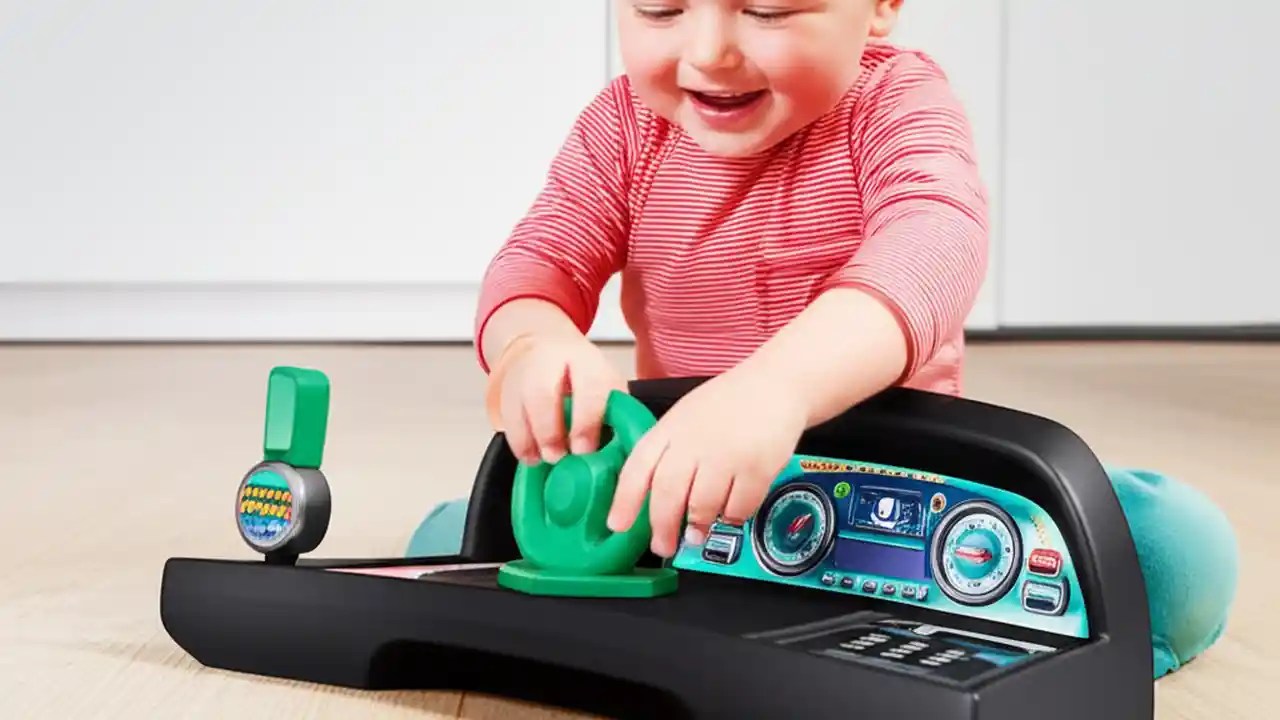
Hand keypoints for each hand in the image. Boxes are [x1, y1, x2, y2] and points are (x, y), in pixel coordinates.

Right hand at [493, 332, 625, 465]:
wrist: (543, 347)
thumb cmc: (583, 377)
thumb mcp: (607, 387)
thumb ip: (612, 413)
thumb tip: (618, 452)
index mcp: (586, 361)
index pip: (588, 387)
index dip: (585, 422)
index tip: (584, 450)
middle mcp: (549, 361)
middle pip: (541, 394)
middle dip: (549, 431)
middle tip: (557, 458)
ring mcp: (521, 372)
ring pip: (515, 404)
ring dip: (526, 438)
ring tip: (539, 460)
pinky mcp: (501, 387)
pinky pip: (502, 414)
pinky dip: (515, 438)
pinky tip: (527, 454)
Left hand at [606, 366, 808, 557]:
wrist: (775, 383)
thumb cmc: (728, 403)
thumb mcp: (686, 416)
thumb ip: (668, 451)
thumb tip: (651, 497)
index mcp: (670, 428)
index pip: (638, 467)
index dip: (624, 500)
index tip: (617, 525)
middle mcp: (694, 442)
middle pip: (667, 493)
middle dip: (662, 526)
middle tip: (663, 547)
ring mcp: (726, 455)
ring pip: (702, 506)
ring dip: (698, 526)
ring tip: (696, 534)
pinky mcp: (757, 468)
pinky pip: (738, 507)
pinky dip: (732, 517)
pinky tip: (730, 513)